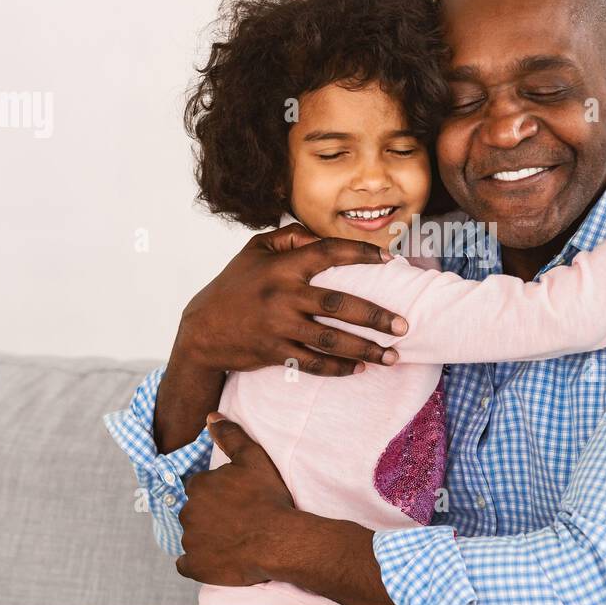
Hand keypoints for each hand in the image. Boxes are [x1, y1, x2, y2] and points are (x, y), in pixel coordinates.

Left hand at [175, 414, 295, 586]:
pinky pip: (187, 564)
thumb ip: (230, 435)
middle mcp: (188, 512)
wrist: (279, 539)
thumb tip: (211, 417)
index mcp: (199, 486)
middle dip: (210, 514)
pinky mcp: (195, 566)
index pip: (200, 487)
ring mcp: (190, 541)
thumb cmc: (268, 498)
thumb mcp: (253, 458)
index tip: (236, 500)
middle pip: (195, 511)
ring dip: (206, 537)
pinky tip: (217, 558)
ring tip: (233, 539)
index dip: (218, 493)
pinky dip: (198, 562)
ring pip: (192, 536)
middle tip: (237, 519)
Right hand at [176, 223, 407, 377]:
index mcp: (282, 267)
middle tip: (404, 326)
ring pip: (330, 340)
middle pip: (338, 305)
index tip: (391, 259)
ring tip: (392, 356)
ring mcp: (279, 327)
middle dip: (375, 317)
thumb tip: (324, 235)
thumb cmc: (233, 285)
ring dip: (365, 350)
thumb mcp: (254, 251)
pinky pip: (312, 364)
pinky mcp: (275, 353)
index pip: (328, 252)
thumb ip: (290, 237)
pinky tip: (359, 369)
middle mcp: (282, 296)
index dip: (361, 253)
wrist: (201, 330)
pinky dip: (338, 369)